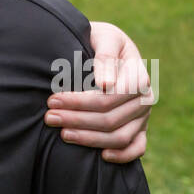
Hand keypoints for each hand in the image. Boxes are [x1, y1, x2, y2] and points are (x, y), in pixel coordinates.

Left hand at [45, 20, 151, 163]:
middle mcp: (144, 98)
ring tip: (62, 134)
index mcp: (138, 76)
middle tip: (49, 117)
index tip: (52, 100)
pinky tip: (101, 157)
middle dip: (76, 120)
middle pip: (110, 119)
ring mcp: (143, 115)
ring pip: (119, 137)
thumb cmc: (101, 39)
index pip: (108, 98)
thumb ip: (105, 57)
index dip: (80, 102)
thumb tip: (106, 85)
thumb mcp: (104, 37)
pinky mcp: (140, 127)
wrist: (107, 45)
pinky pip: (137, 147)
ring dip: (89, 139)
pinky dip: (122, 155)